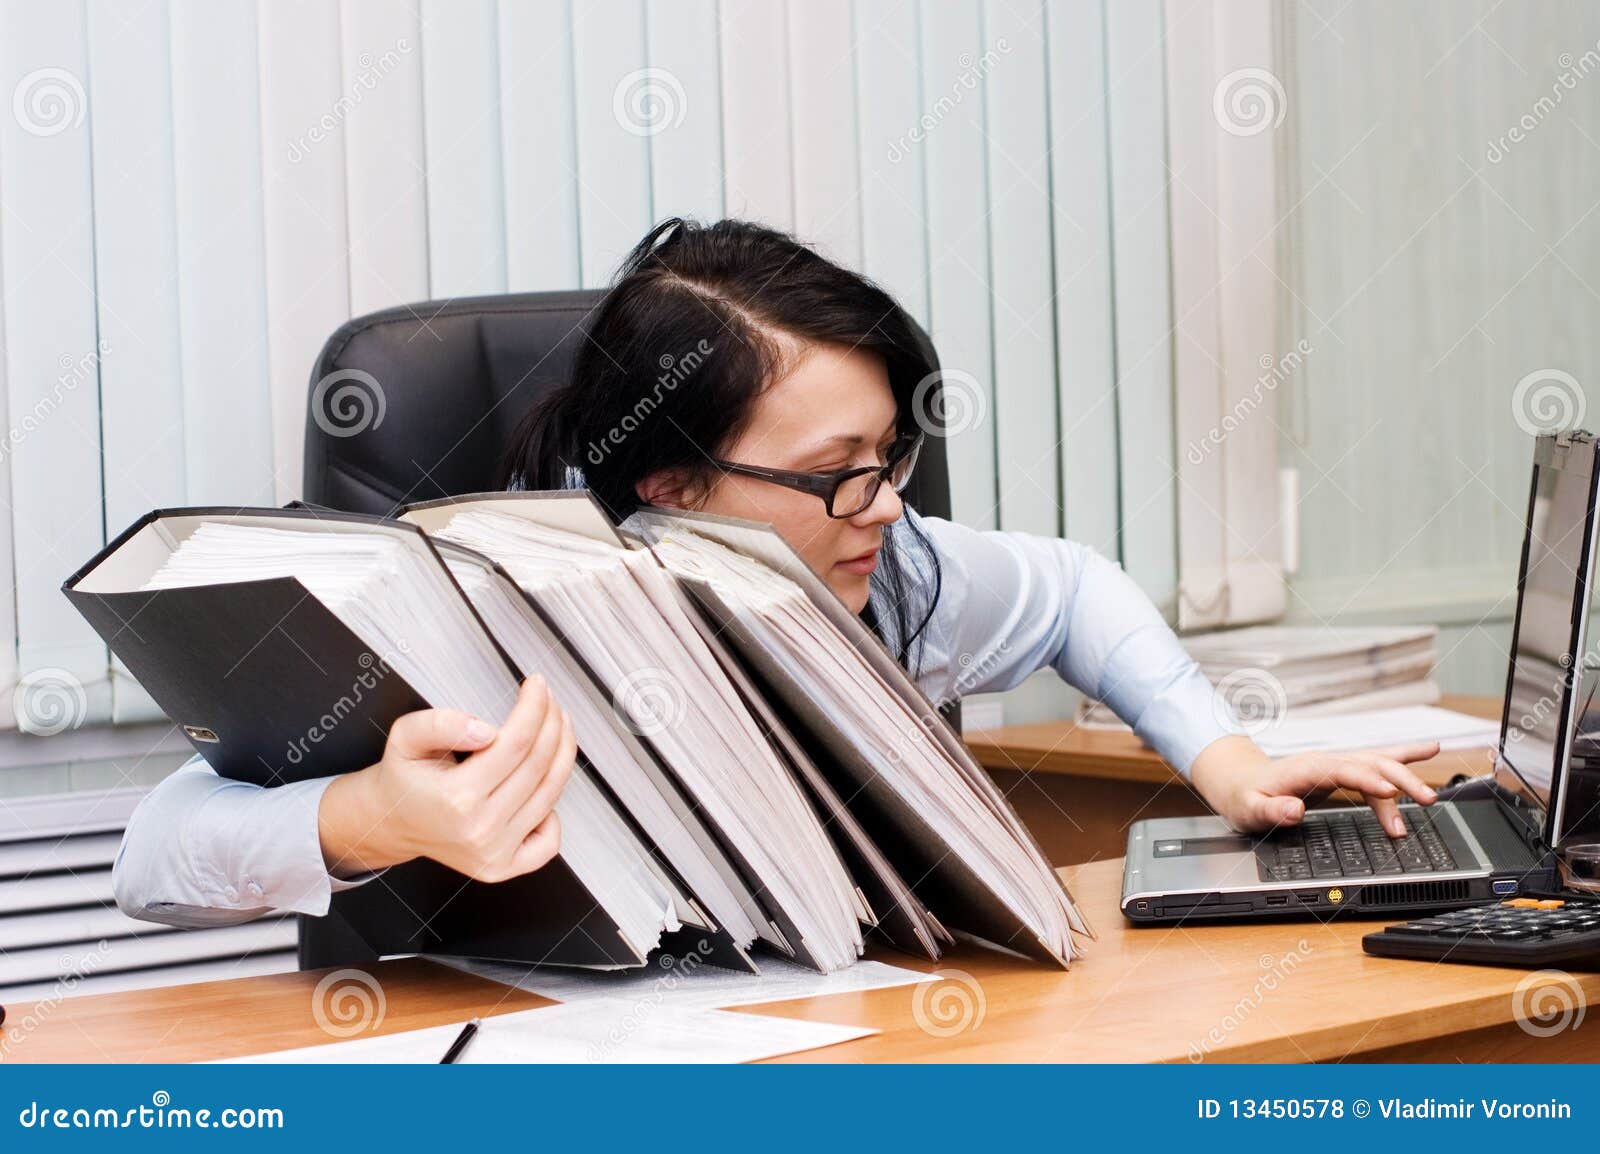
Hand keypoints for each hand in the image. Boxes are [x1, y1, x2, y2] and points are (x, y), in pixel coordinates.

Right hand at [318, 676, 576, 881]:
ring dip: (562, 752)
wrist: (391, 821)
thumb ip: (441, 724)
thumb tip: (486, 731)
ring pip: (550, 794)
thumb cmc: (404, 777)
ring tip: (557, 725)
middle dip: (552, 723)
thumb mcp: (406, 737)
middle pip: (539, 765)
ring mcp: (495, 853)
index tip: (537, 684)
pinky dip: (554, 809)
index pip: (516, 743)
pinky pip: (549, 840)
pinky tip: (541, 785)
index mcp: (456, 798)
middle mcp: (480, 830)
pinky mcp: (503, 867)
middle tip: (550, 699)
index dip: (534, 708)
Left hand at [1189, 734, 1440, 836]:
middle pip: (1371, 764)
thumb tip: (1295, 811)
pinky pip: (1377, 762)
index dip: (1368, 781)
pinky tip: (1427, 750)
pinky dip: (1403, 758)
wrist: (1240, 782)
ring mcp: (1337, 764)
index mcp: (1307, 768)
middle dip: (1400, 781)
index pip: (1345, 771)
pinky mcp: (1343, 771)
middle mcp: (1327, 761)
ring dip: (1407, 777)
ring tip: (1432, 796)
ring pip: (1379, 763)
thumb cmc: (1245, 796)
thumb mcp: (1250, 809)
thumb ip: (1272, 810)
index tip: (1390, 794)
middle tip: (1426, 801)